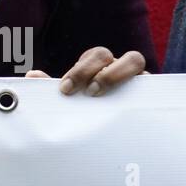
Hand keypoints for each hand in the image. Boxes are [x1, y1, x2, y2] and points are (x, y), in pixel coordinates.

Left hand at [25, 46, 147, 96]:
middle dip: (95, 70)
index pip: (93, 56)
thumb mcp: (72, 99)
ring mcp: (137, 78)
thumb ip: (52, 88)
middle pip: (107, 54)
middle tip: (86, 92)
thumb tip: (31, 76)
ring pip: (134, 59)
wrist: (119, 131)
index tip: (65, 90)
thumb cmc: (91, 107)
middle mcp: (118, 66)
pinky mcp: (152, 93)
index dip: (79, 70)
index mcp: (99, 65)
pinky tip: (133, 105)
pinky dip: (147, 88)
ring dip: (117, 72)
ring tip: (101, 93)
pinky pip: (154, 84)